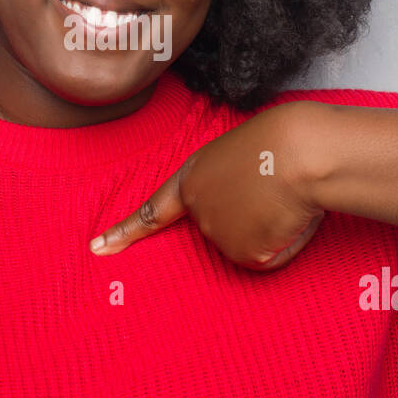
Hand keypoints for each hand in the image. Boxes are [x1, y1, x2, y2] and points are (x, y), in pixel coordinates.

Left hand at [89, 102, 326, 270]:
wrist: (299, 151)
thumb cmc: (284, 141)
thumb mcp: (242, 153)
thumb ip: (230, 184)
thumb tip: (245, 222)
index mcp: (194, 176)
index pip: (155, 210)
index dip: (126, 231)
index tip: (98, 248)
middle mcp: (197, 208)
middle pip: (227, 228)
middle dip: (255, 216)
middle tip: (275, 188)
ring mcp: (216, 233)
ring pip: (252, 242)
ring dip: (273, 226)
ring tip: (285, 196)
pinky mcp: (241, 254)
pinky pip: (270, 256)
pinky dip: (286, 242)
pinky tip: (288, 217)